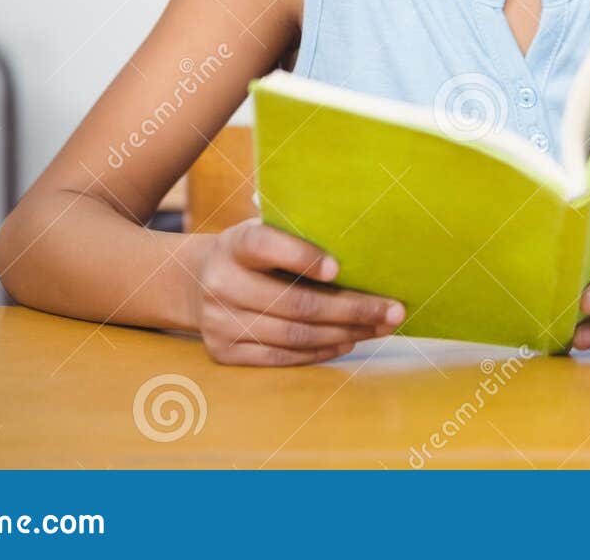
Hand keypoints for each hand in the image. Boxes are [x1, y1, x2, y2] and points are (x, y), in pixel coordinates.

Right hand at [190, 220, 404, 365]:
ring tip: (379, 328)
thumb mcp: (264, 231)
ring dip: (345, 333)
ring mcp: (220, 321)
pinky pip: (281, 357)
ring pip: (294, 335)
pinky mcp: (223, 351)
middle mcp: (221, 282)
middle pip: (295, 303)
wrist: (196, 281)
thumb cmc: (252, 253)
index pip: (265, 246)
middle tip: (393, 310)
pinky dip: (320, 351)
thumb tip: (366, 251)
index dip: (302, 257)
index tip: (339, 267)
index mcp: (235, 243)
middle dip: (352, 309)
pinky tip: (348, 341)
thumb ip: (298, 236)